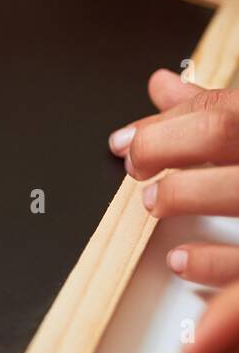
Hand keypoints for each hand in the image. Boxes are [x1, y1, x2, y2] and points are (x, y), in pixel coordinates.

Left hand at [110, 69, 238, 284]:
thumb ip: (223, 107)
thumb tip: (163, 85)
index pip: (223, 110)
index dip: (164, 124)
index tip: (127, 142)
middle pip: (224, 131)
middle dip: (167, 147)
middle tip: (138, 169)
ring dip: (185, 195)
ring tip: (154, 205)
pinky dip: (215, 268)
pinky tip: (181, 260)